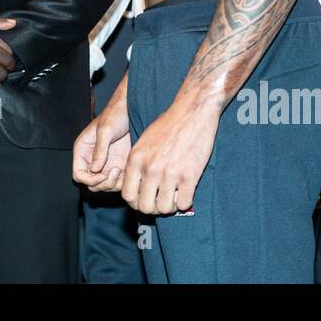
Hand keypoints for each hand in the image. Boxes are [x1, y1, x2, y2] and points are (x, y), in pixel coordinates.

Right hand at [73, 81, 130, 191]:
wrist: (131, 110)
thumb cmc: (115, 115)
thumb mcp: (105, 130)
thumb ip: (99, 150)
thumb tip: (94, 169)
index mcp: (83, 151)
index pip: (78, 175)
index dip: (88, 179)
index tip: (102, 175)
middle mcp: (92, 160)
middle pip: (91, 184)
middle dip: (102, 183)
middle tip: (115, 172)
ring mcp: (106, 165)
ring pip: (105, 186)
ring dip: (113, 183)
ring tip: (120, 169)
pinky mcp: (119, 166)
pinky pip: (118, 183)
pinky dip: (123, 181)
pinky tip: (128, 170)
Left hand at [122, 90, 216, 214]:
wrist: (192, 112)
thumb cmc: (168, 124)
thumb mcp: (144, 141)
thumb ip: (137, 163)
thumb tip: (135, 186)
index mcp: (136, 159)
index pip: (127, 195)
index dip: (136, 202)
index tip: (145, 198)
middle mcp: (150, 168)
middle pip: (144, 206)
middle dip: (152, 208)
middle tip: (160, 201)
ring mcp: (170, 173)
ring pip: (164, 209)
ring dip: (170, 207)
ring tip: (174, 197)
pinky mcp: (190, 176)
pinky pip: (184, 204)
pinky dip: (185, 202)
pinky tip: (186, 192)